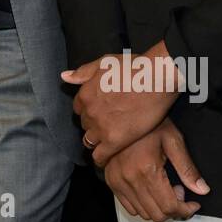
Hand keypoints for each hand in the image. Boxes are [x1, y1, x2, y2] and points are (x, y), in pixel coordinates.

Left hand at [61, 41, 180, 164]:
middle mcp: (89, 112)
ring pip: (90, 140)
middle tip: (108, 124)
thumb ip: (84, 72)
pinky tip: (106, 158)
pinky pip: (100, 156)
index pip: (79, 108)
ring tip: (108, 140)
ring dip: (97, 140)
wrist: (156, 78)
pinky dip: (101, 158)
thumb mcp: (105, 62)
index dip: (89, 110)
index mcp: (85, 94)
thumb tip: (65, 77)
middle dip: (93, 124)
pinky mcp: (115, 140)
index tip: (99, 111)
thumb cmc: (134, 67)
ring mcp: (101, 127)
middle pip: (85, 124)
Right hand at [105, 118, 209, 221]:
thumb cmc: (150, 124)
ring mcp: (118, 181)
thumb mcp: (173, 140)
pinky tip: (150, 189)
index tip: (193, 203)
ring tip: (164, 188)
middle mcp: (130, 179)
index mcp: (147, 169)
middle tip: (179, 191)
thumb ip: (188, 168)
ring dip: (158, 207)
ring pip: (143, 213)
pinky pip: (129, 207)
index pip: (170, 206)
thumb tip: (202, 189)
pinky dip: (143, 205)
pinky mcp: (111, 181)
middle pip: (157, 214)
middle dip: (173, 209)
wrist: (122, 112)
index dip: (186, 210)